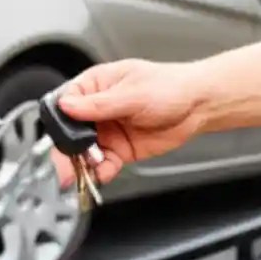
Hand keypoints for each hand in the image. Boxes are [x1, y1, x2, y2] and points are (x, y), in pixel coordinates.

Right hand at [51, 59, 207, 185]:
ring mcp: (107, 130)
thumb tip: (68, 106)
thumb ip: (100, 104)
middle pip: (71, 131)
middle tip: (65, 166)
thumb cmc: (170, 87)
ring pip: (84, 151)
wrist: (198, 106)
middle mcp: (97, 108)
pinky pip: (103, 163)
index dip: (61, 121)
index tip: (63, 135)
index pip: (66, 103)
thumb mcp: (133, 94)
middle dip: (67, 150)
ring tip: (83, 174)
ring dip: (82, 164)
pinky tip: (101, 174)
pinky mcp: (119, 149)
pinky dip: (100, 172)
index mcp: (96, 85)